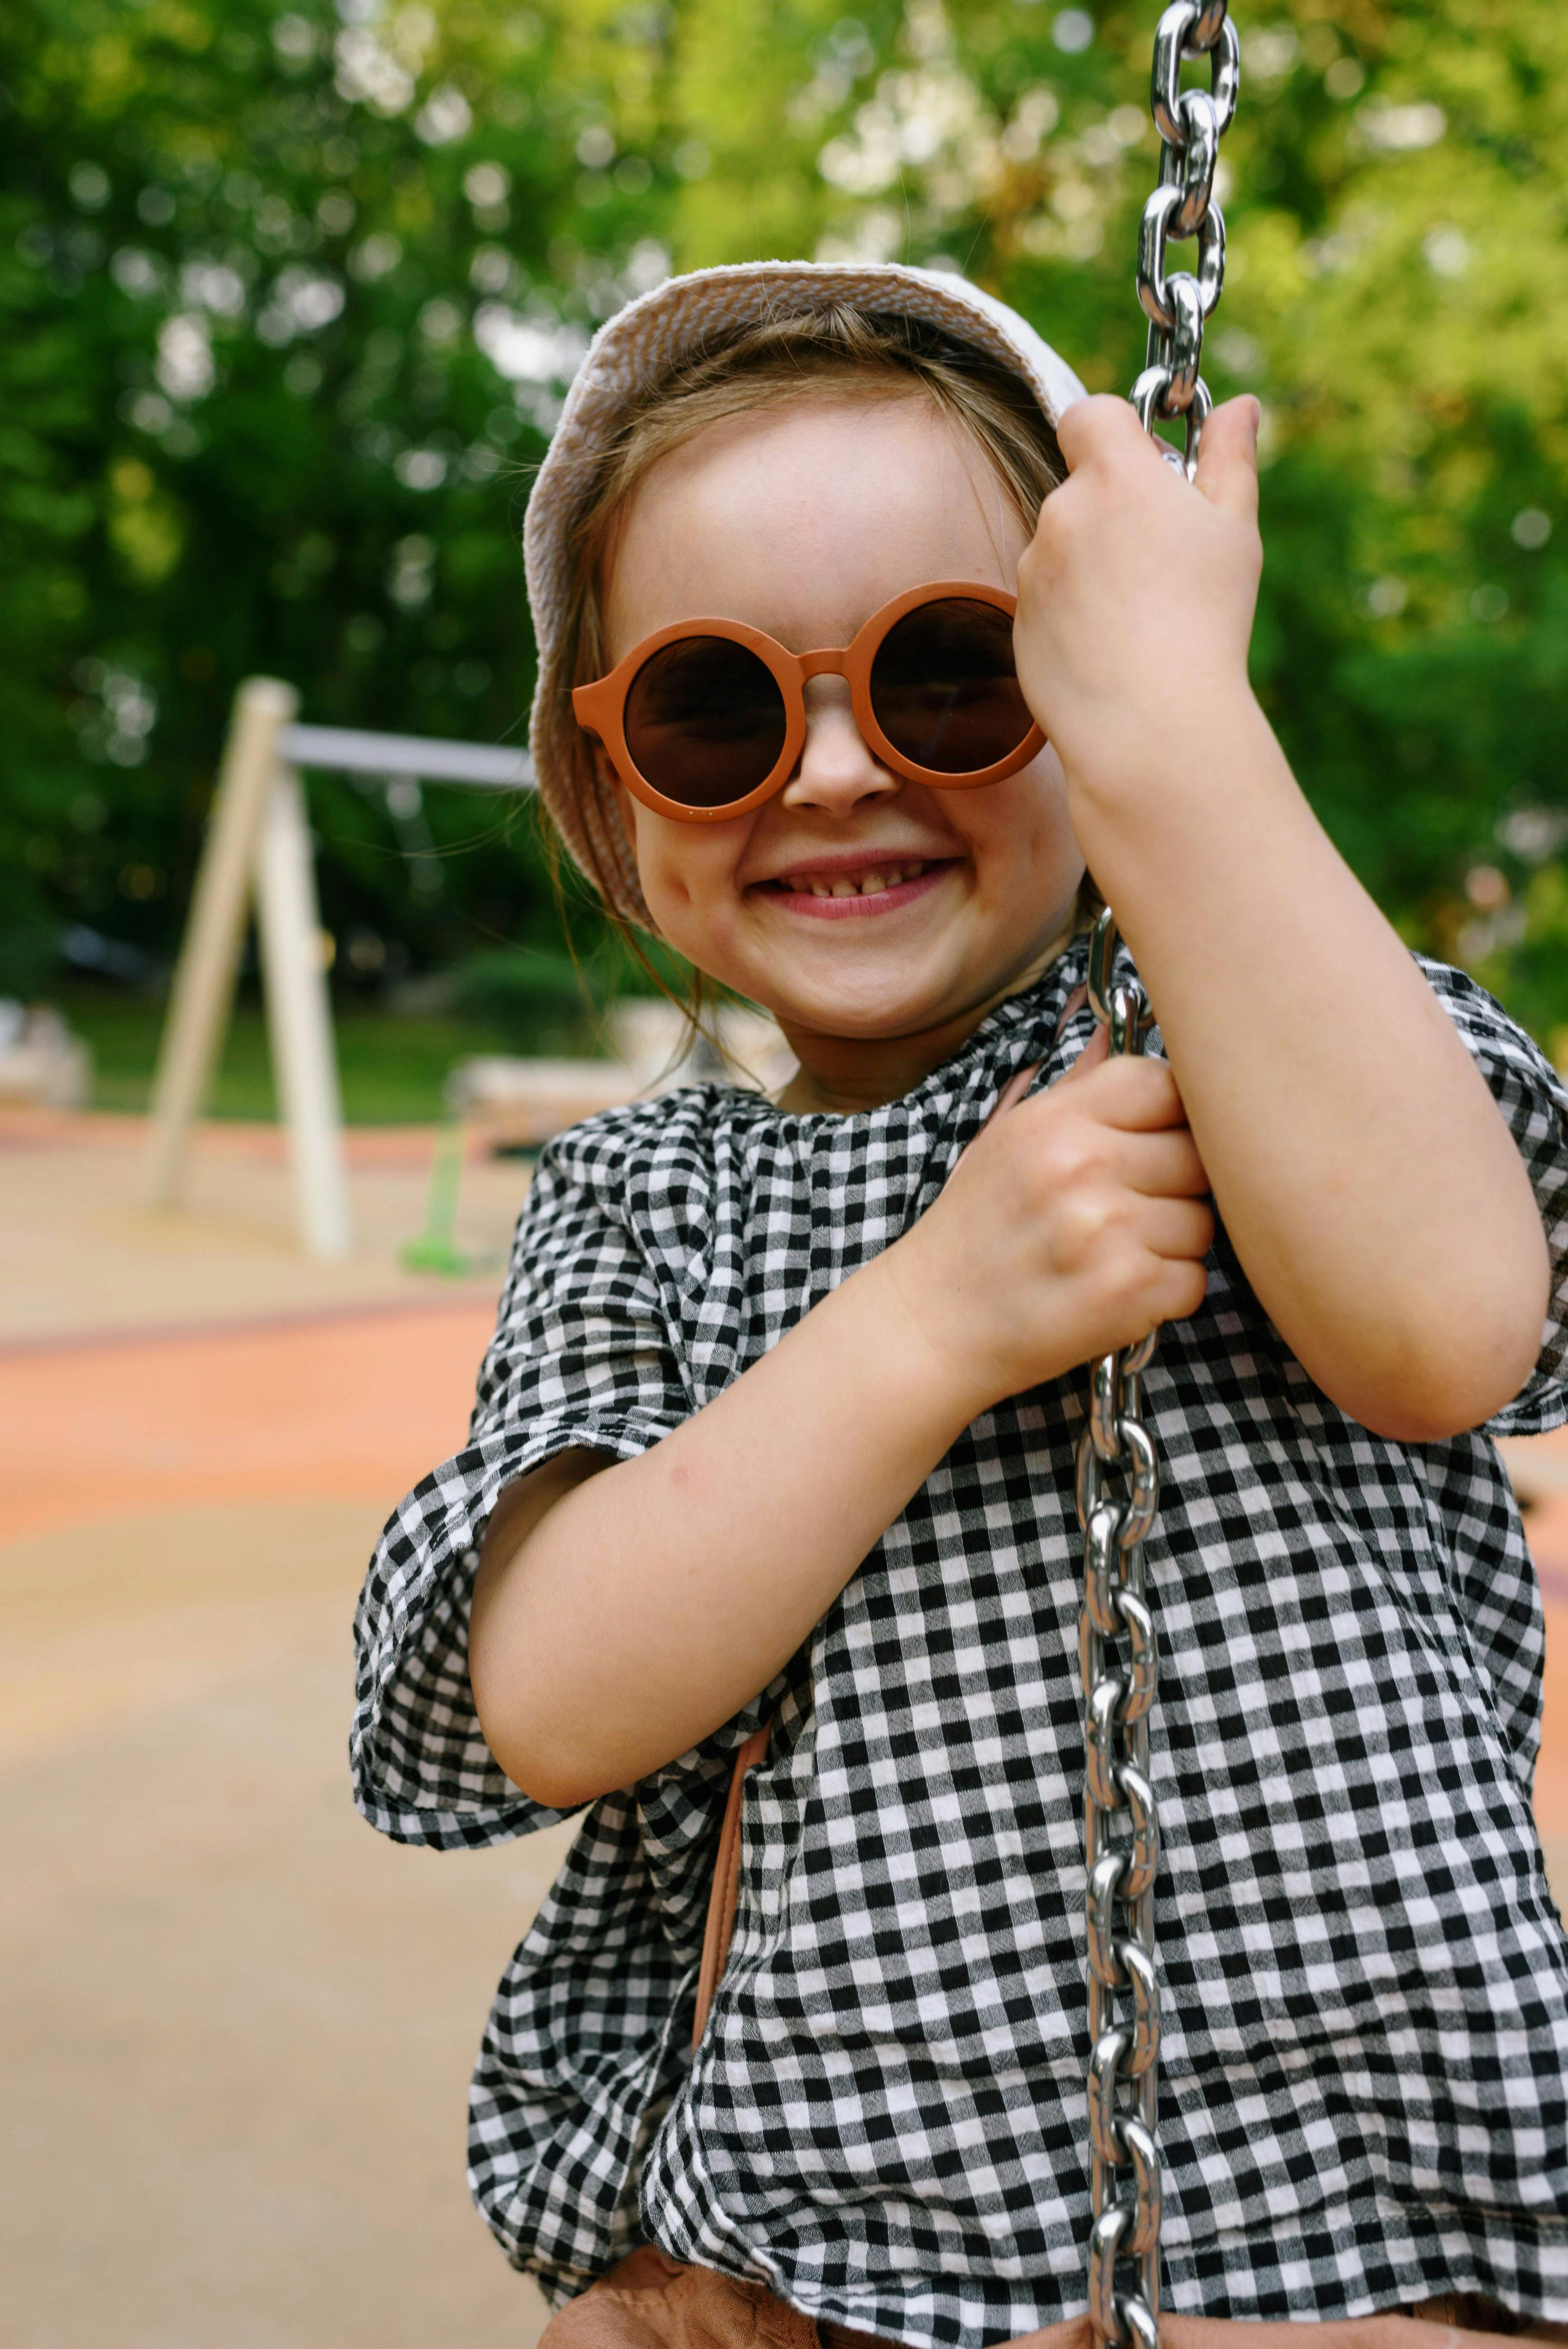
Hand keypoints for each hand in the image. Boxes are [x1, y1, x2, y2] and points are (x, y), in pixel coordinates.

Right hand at [876, 1032, 1213, 1416]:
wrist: (928, 1326)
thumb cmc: (974, 1232)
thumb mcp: (1008, 1141)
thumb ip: (1076, 1091)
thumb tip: (1117, 1029)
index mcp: (1054, 1122)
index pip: (1165, 1083)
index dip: (1173, 1116)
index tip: (1152, 1144)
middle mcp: (1082, 1167)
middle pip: (1198, 1156)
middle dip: (1175, 1186)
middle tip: (1127, 1210)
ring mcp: (1107, 1232)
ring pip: (1201, 1223)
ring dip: (1171, 1245)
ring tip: (1111, 1256)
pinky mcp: (1127, 1295)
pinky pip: (1193, 1281)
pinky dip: (1164, 1295)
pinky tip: (1113, 1294)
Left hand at [1013, 394, 1263, 795]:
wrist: (1149, 723)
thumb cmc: (1205, 621)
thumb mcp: (1234, 529)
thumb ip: (1230, 457)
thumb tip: (1239, 407)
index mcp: (1115, 475)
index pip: (1090, 413)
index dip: (1116, 429)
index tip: (1148, 463)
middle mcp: (1061, 512)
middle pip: (1083, 487)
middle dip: (1116, 507)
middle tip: (1165, 557)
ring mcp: (1033, 569)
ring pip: (1064, 546)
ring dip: (1095, 563)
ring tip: (1144, 615)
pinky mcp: (1018, 620)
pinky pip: (1049, 599)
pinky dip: (1076, 612)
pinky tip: (1115, 648)